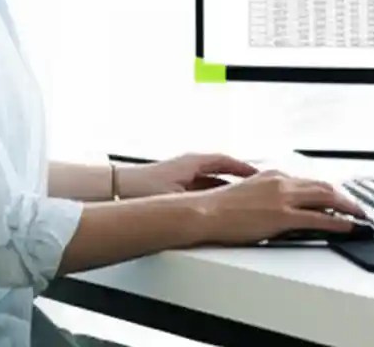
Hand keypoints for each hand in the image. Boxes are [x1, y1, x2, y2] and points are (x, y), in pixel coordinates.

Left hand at [117, 152, 256, 198]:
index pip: (225, 161)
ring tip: (238, 203)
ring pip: (209, 182)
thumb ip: (200, 200)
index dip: (243, 168)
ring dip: (223, 191)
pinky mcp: (173, 187)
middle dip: (236, 181)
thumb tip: (221, 209)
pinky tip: (213, 211)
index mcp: (192, 163)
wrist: (116, 188)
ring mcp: (180, 177)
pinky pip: (198, 190)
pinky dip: (209, 198)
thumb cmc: (143, 187)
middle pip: (219, 172)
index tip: (258, 174)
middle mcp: (187, 167)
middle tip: (254, 190)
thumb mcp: (176, 195)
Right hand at [194, 170, 368, 244]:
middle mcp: (281, 182)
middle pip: (323, 186)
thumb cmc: (220, 208)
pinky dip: (338, 222)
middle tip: (356, 206)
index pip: (308, 182)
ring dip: (347, 207)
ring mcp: (283, 198)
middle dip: (343, 197)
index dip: (326, 191)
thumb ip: (267, 196)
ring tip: (359, 215)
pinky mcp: (283, 216)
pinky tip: (348, 226)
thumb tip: (280, 207)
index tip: (336, 198)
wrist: (206, 212)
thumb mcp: (248, 193)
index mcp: (273, 176)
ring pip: (326, 198)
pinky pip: (319, 218)